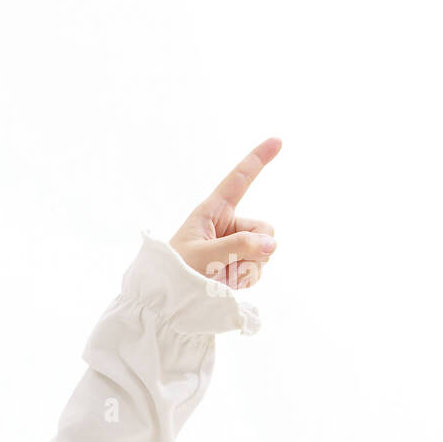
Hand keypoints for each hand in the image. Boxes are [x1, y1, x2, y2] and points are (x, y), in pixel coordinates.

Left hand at [168, 137, 280, 289]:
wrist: (165, 301)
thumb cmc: (174, 273)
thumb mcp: (202, 256)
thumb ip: (238, 246)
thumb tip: (272, 244)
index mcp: (212, 212)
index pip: (239, 180)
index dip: (258, 159)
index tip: (277, 140)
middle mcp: (228, 226)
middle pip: (265, 230)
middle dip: (254, 250)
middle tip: (226, 266)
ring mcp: (236, 246)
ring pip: (264, 253)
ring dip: (245, 270)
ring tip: (218, 277)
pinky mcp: (238, 265)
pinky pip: (257, 270)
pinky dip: (244, 280)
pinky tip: (224, 285)